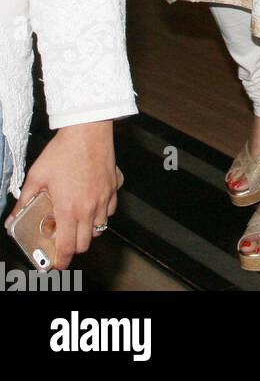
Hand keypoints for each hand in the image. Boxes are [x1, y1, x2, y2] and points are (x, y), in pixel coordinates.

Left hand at [7, 122, 118, 269]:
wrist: (88, 130)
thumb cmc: (63, 150)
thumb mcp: (37, 176)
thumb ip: (25, 200)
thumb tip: (13, 217)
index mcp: (68, 208)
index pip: (67, 247)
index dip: (61, 261)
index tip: (57, 264)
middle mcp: (88, 208)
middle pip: (84, 244)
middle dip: (73, 247)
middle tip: (64, 241)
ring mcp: (103, 199)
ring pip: (99, 229)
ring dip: (88, 232)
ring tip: (77, 222)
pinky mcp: (112, 189)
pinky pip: (110, 212)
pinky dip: (101, 215)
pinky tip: (92, 205)